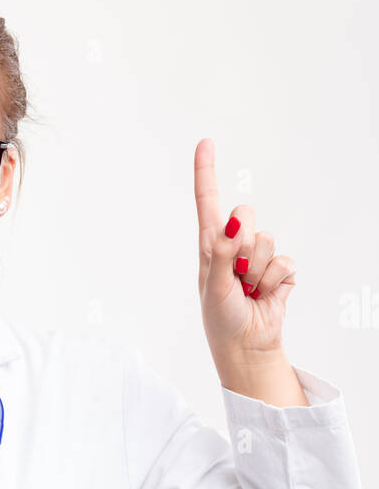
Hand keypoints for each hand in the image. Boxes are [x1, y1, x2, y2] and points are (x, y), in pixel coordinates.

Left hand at [194, 138, 296, 376]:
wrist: (246, 346)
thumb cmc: (221, 319)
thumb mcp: (213, 288)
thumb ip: (221, 255)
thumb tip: (231, 225)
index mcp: (210, 245)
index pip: (208, 201)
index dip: (207, 171)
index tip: (205, 142)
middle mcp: (235, 244)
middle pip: (246, 214)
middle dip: (242, 243)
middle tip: (236, 275)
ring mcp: (259, 256)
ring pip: (266, 239)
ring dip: (256, 270)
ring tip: (248, 290)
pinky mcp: (281, 270)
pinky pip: (284, 260)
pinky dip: (273, 281)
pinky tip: (265, 295)